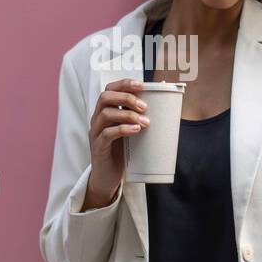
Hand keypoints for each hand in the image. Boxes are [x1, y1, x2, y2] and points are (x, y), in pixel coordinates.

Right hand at [82, 78, 149, 209]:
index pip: (110, 89)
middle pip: (105, 97)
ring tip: (145, 122)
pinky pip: (107, 134)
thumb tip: (165, 107)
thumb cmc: (121, 152)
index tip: (142, 85)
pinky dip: (123, 129)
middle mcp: (97, 119)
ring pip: (106, 114)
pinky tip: (136, 130)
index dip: (124, 84)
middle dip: (126, 98)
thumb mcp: (130, 131)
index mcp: (105, 112)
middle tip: (145, 106)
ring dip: (128, 114)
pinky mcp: (98, 147)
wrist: (108, 177)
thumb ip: (139, 119)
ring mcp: (95, 132)